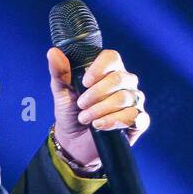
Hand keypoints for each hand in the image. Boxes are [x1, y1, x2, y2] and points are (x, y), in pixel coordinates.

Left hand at [47, 46, 149, 169]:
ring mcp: (134, 101)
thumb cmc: (70, 112)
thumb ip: (59, 72)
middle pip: (119, 78)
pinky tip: (101, 126)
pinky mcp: (139, 121)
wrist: (73, 141)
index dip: (99, 68)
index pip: (112, 57)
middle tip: (81, 104)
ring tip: (85, 118)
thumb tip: (53, 52)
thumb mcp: (61, 91)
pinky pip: (136, 117)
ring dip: (101, 109)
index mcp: (108, 71)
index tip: (85, 82)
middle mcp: (125, 83)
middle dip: (96, 93)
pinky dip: (115, 121)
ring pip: (125, 98)